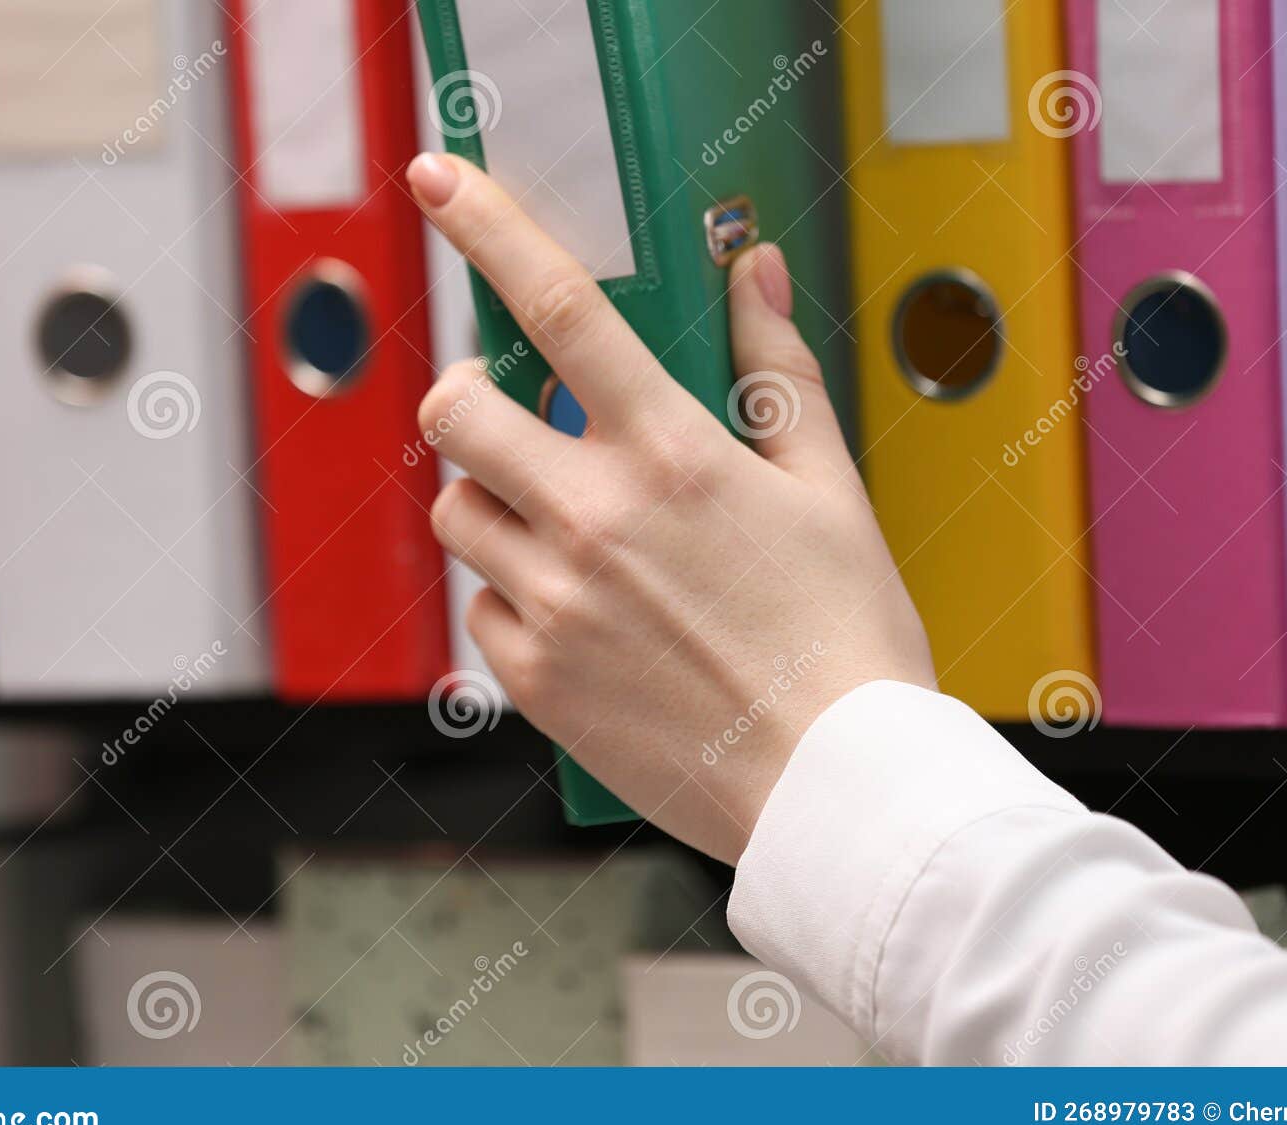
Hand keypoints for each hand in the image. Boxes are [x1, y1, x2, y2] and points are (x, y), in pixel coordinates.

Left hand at [409, 153, 935, 863]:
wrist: (834, 786)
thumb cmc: (845, 638)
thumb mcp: (828, 487)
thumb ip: (774, 368)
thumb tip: (752, 271)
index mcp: (672, 455)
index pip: (558, 307)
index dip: (487, 226)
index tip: (441, 177)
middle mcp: (594, 519)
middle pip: (454, 410)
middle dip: (467, 393)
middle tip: (508, 409)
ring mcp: (554, 603)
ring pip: (454, 510)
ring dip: (489, 495)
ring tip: (558, 520)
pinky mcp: (534, 680)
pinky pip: (479, 607)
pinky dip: (510, 591)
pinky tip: (578, 607)